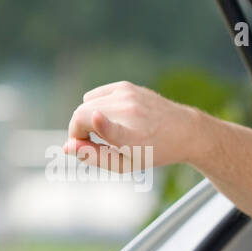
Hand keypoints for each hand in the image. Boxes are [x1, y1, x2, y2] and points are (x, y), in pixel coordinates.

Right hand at [65, 81, 199, 171]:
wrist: (184, 131)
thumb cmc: (153, 152)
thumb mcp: (126, 164)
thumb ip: (94, 157)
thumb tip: (67, 147)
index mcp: (133, 137)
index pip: (115, 129)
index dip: (103, 125)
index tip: (96, 119)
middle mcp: (130, 113)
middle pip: (80, 116)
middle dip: (78, 131)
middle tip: (91, 144)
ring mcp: (127, 95)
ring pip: (85, 104)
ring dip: (86, 119)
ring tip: (105, 132)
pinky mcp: (125, 86)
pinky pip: (93, 96)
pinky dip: (94, 107)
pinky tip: (111, 117)